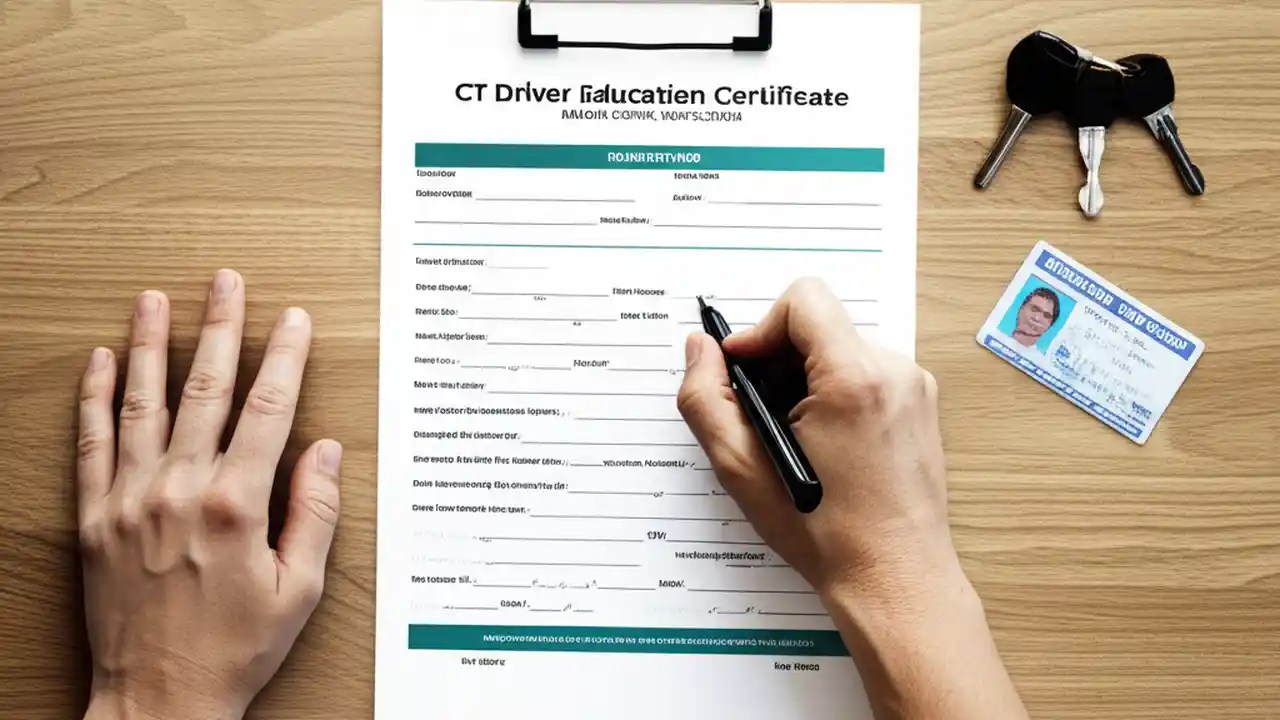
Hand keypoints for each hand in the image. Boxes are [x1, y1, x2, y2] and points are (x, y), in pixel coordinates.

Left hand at [77, 270, 340, 719]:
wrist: (158, 700)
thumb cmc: (235, 649)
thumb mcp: (299, 589)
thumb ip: (314, 513)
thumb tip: (323, 451)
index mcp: (236, 504)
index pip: (268, 410)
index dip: (284, 357)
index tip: (293, 320)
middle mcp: (179, 491)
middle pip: (205, 390)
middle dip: (220, 329)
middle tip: (225, 282)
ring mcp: (130, 500)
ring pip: (143, 405)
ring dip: (152, 346)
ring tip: (156, 300)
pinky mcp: (95, 519)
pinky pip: (92, 444)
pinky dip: (96, 399)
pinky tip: (103, 362)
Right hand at [677, 278, 955, 607]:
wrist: (894, 579)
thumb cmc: (827, 533)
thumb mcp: (741, 468)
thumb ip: (705, 398)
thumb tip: (700, 350)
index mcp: (854, 378)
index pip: (803, 299)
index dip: (760, 329)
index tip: (742, 369)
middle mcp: (894, 372)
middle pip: (820, 325)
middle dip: (780, 362)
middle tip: (762, 418)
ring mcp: (914, 388)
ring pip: (840, 351)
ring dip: (806, 382)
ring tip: (793, 440)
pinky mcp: (921, 407)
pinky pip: (865, 375)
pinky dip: (834, 396)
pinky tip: (823, 447)